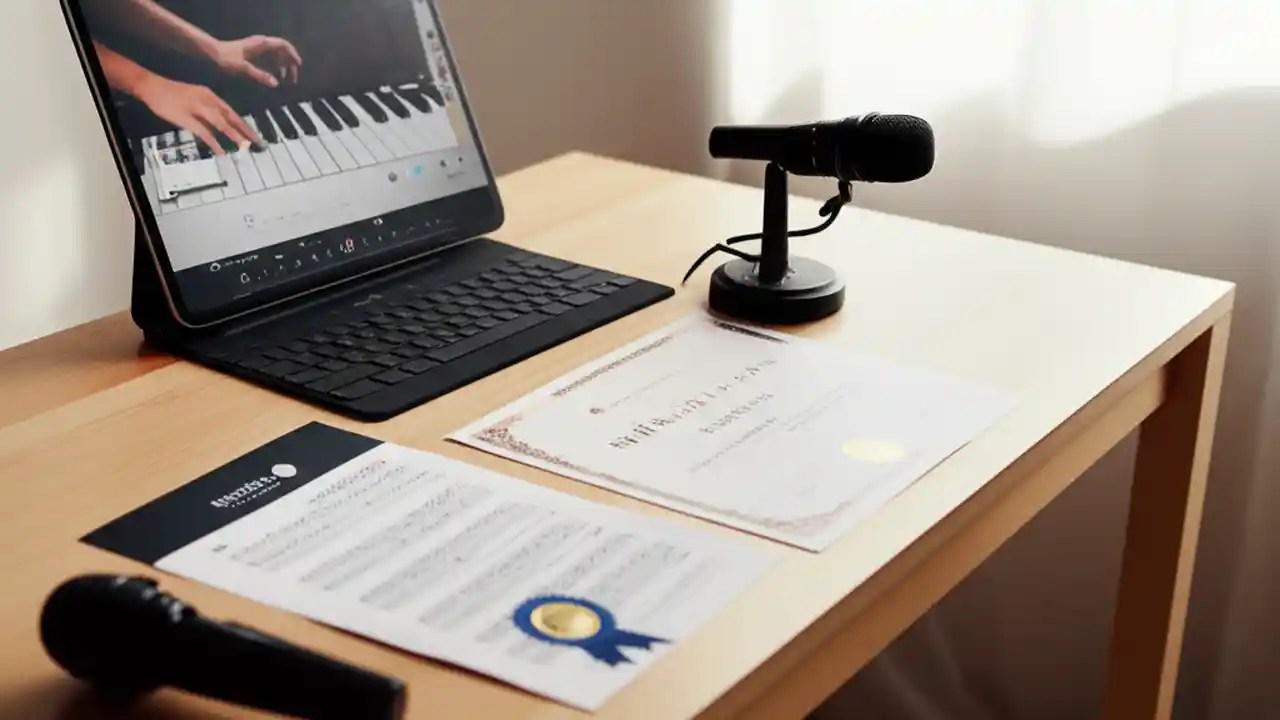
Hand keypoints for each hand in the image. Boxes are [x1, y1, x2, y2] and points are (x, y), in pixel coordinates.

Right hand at [134, 75, 259, 153]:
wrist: (152, 86)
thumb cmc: (173, 93)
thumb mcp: (195, 97)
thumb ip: (208, 110)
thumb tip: (220, 126)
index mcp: (210, 95)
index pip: (231, 112)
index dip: (244, 125)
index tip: (255, 135)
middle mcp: (207, 100)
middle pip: (230, 118)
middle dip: (245, 131)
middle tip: (258, 143)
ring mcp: (197, 108)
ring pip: (220, 123)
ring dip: (234, 136)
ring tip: (244, 147)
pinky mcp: (186, 118)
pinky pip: (204, 132)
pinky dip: (214, 142)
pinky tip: (221, 151)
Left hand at [212, 35, 301, 87]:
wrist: (212, 53)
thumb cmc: (226, 59)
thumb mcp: (243, 68)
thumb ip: (260, 75)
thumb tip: (276, 84)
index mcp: (262, 43)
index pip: (283, 44)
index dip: (293, 54)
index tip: (298, 66)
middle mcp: (261, 44)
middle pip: (282, 50)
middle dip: (290, 63)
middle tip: (293, 79)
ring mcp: (258, 48)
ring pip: (277, 55)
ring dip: (283, 66)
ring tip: (285, 80)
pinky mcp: (254, 53)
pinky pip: (270, 58)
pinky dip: (275, 67)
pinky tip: (274, 77)